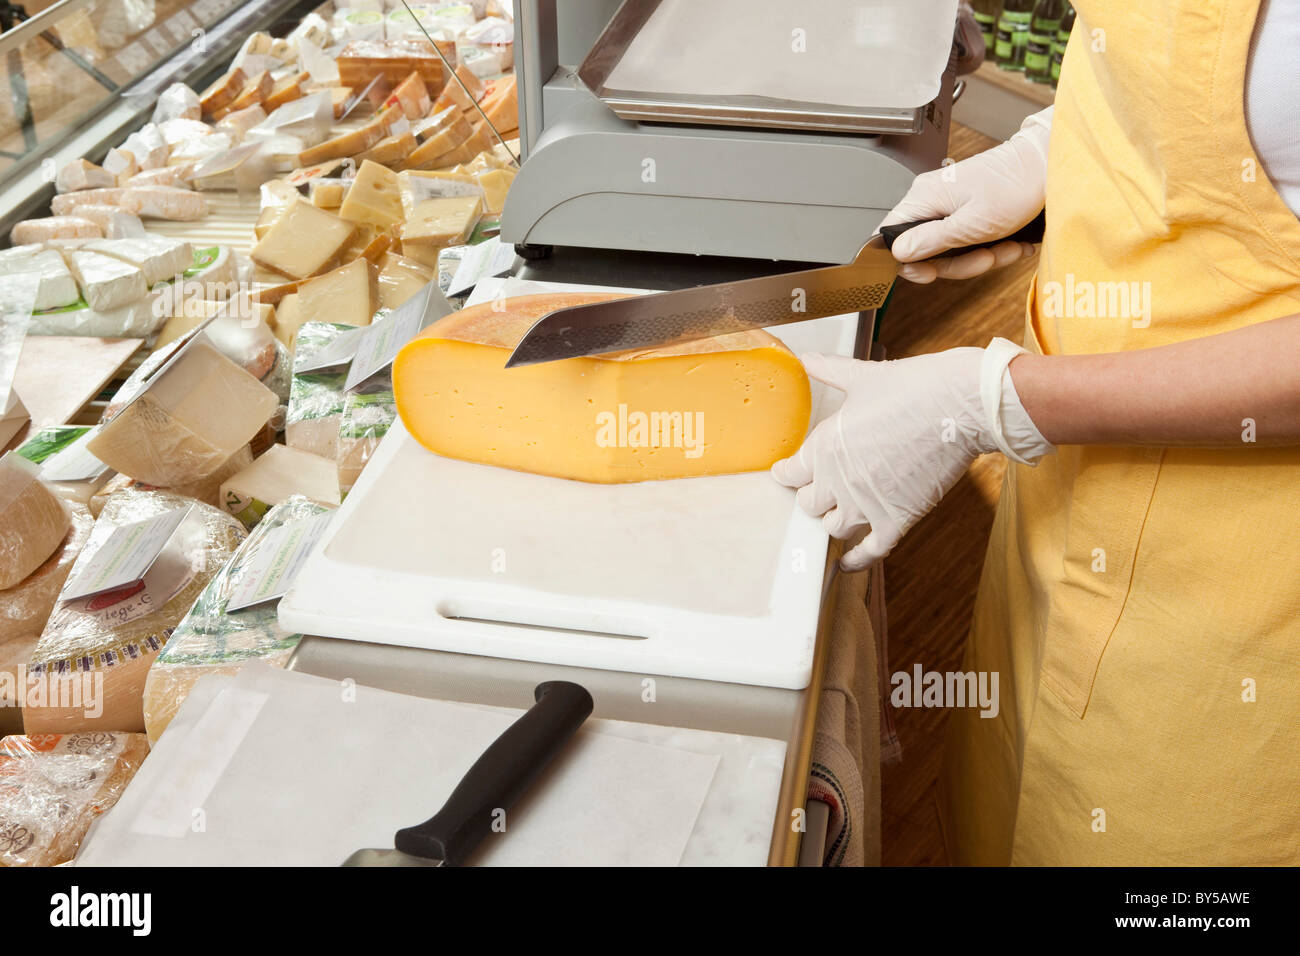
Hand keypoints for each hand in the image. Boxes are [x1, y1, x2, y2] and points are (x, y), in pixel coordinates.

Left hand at [772, 343, 1053, 570]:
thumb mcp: (863, 376)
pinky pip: (867, 552)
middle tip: (821, 491)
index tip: (791, 474)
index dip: (789, 474)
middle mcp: (838, 479)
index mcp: (825, 445)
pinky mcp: (896, 521)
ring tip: (838, 515)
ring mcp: (866, 504)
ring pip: (832, 528)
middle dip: (812, 497)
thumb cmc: (916, 387)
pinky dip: (854, 560)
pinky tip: (847, 561)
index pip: (789, 474)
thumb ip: (829, 372)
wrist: (964, 406)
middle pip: (808, 504)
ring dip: (833, 522)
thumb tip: (805, 359)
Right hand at [880, 107, 1051, 283]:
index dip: (908, 262)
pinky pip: (968, 242)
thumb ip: (930, 240)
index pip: (891, 237)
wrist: (1048, 167)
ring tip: (1008, 247)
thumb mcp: (970, 224)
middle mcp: (931, 200)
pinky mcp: (967, 211)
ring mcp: (950, 206)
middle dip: (960, 263)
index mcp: (924, 198)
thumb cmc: (1015, 186)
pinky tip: (1012, 242)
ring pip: (951, 250)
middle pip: (925, 250)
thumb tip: (898, 252)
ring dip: (982, 257)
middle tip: (986, 258)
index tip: (931, 275)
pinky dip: (991, 247)